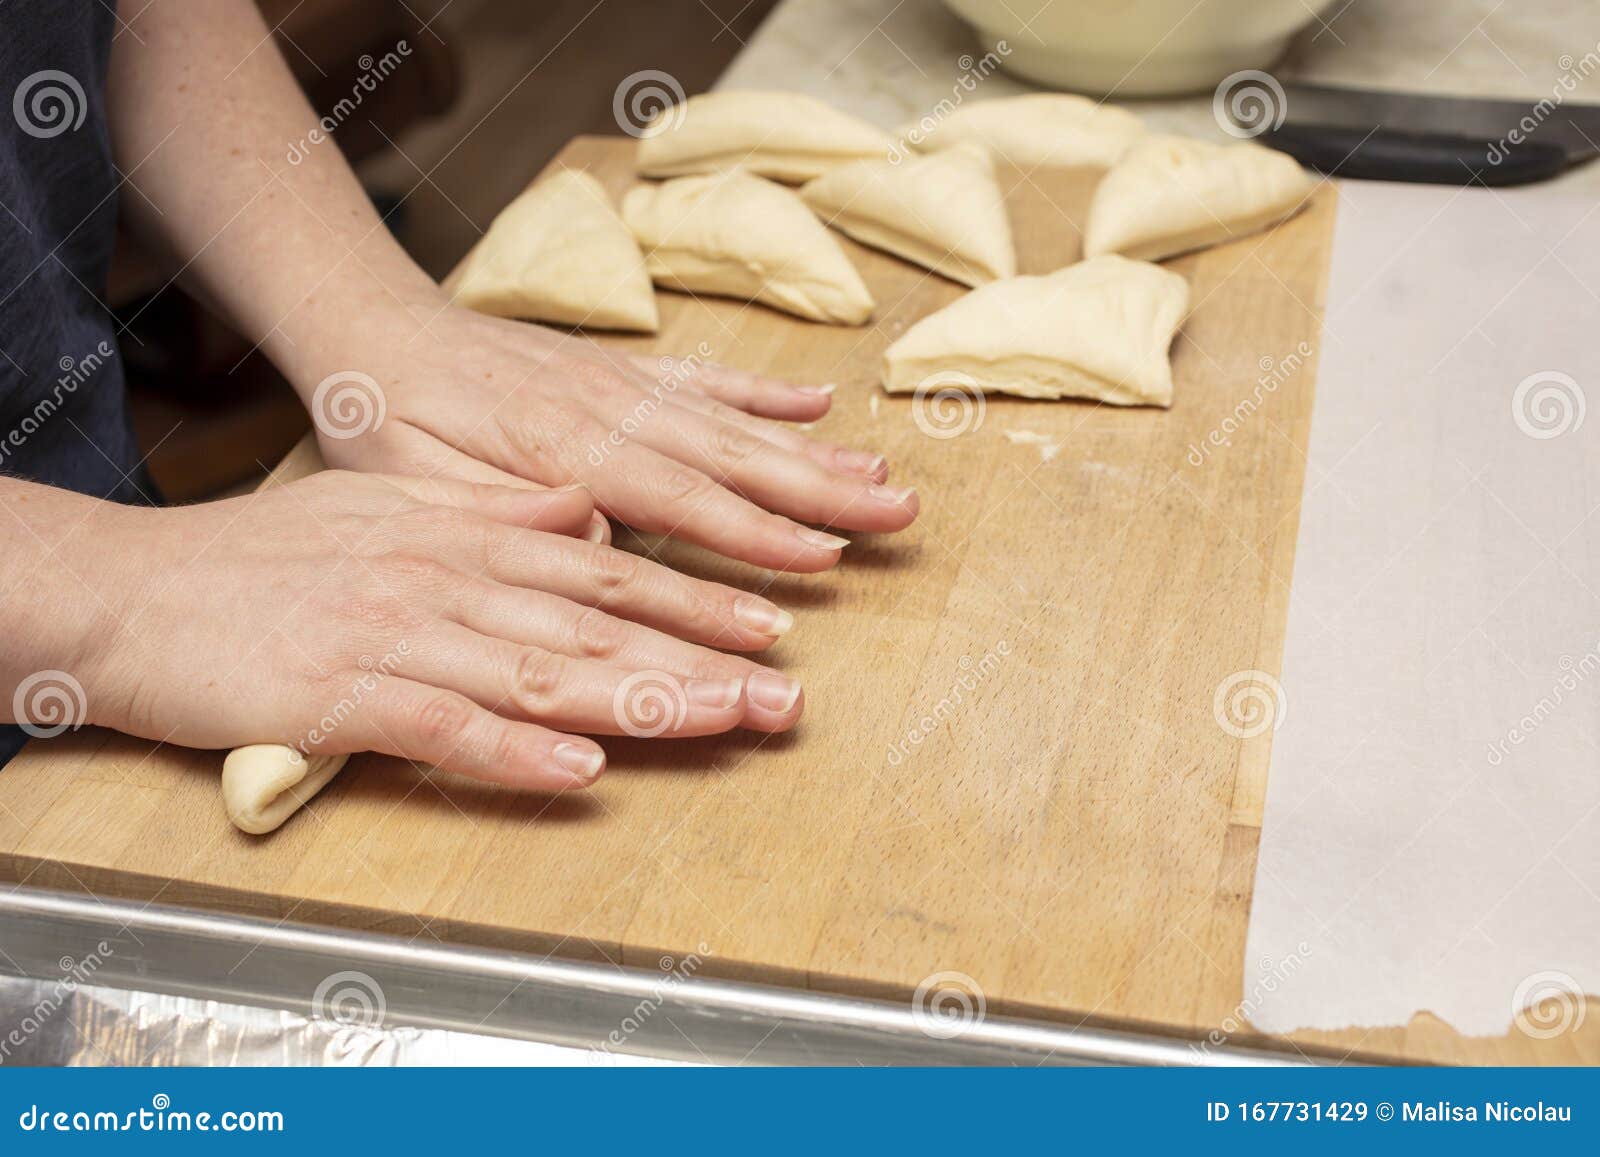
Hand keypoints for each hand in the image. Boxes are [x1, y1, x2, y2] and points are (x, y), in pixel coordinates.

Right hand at [76, 472, 804, 788]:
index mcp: (462, 537)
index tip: (768, 623)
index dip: (692, 600)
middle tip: (784, 687)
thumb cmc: (265, 557)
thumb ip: (495, 514)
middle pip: (594, 621)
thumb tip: (587, 512)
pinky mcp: (340, 696)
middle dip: (698, 654)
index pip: (603, 571)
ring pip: (539, 668)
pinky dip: (512, 748)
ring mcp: (396, 635)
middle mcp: (445, 578)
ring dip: (638, 697)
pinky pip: (440, 725)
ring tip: (722, 719)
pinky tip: (579, 769)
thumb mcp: (390, 509)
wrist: (137, 591)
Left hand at [293, 299, 919, 572]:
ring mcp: (624, 381)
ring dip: (814, 450)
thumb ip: (510, 511)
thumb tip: (601, 529)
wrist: (371, 329)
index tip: (825, 559)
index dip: (754, 533)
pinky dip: (765, 390)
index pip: (678, 498)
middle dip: (821, 491)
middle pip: (733, 456)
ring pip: (735, 419)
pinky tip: (820, 401)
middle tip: (898, 516)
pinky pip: (705, 377)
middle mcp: (610, 407)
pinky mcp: (623, 367)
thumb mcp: (421, 488)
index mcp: (561, 448)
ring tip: (884, 475)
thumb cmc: (389, 422)